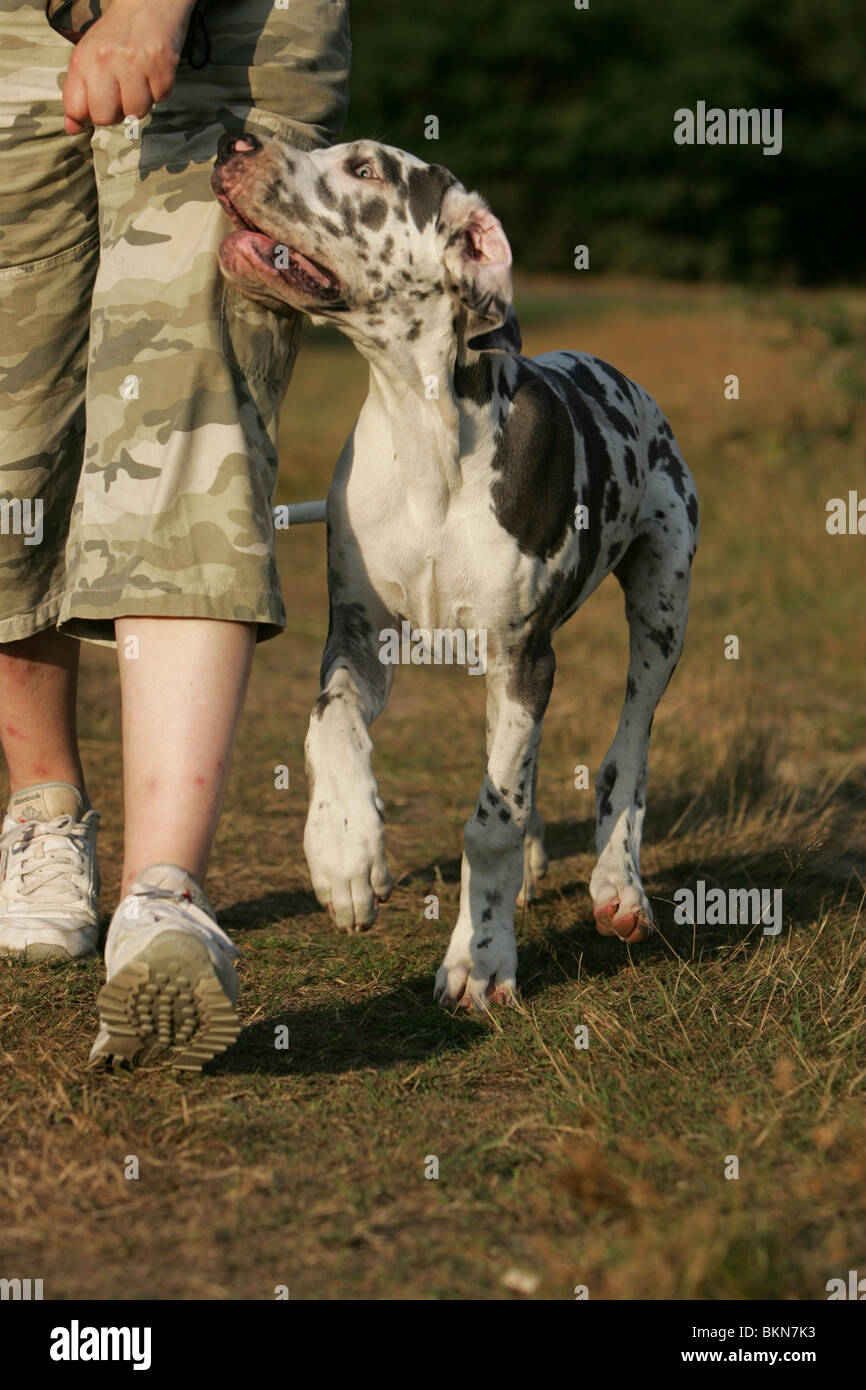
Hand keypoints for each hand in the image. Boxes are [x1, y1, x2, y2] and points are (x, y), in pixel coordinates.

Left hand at [62, 0, 197, 134]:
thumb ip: (78, 92)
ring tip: (139, 81)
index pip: (75, 108)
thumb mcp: (89, 56)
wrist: (148, 3)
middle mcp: (106, 61)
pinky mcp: (162, 68)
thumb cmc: (116, 34)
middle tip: (121, 94)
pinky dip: (158, 91)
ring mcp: (135, 65)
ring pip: (136, 113)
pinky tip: (153, 72)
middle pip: (105, 117)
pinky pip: (160, 99)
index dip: (86, 114)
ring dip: (140, 103)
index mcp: (84, 59)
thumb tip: (72, 128)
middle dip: (115, 113)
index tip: (96, 106)